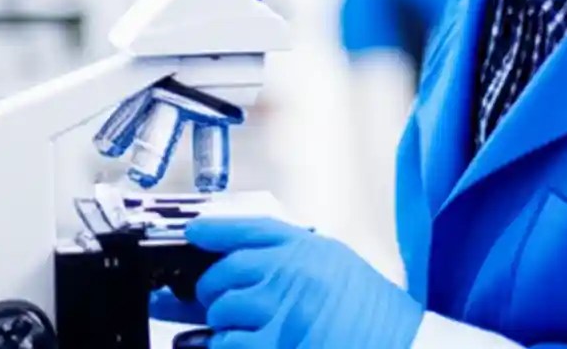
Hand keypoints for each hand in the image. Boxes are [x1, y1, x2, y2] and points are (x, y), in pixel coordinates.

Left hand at [150, 217, 423, 347]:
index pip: (246, 229)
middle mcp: (291, 274)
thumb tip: (236, 255)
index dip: (212, 231)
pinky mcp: (276, 347)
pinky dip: (229, 347)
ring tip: (249, 329)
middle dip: (214, 290)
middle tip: (220, 300)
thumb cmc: (372, 315)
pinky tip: (250, 344)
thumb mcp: (337, 264)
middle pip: (223, 273)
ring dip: (224, 325)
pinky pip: (228, 345)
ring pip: (221, 312)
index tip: (194, 234)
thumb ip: (291, 255)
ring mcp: (281, 312)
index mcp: (307, 250)